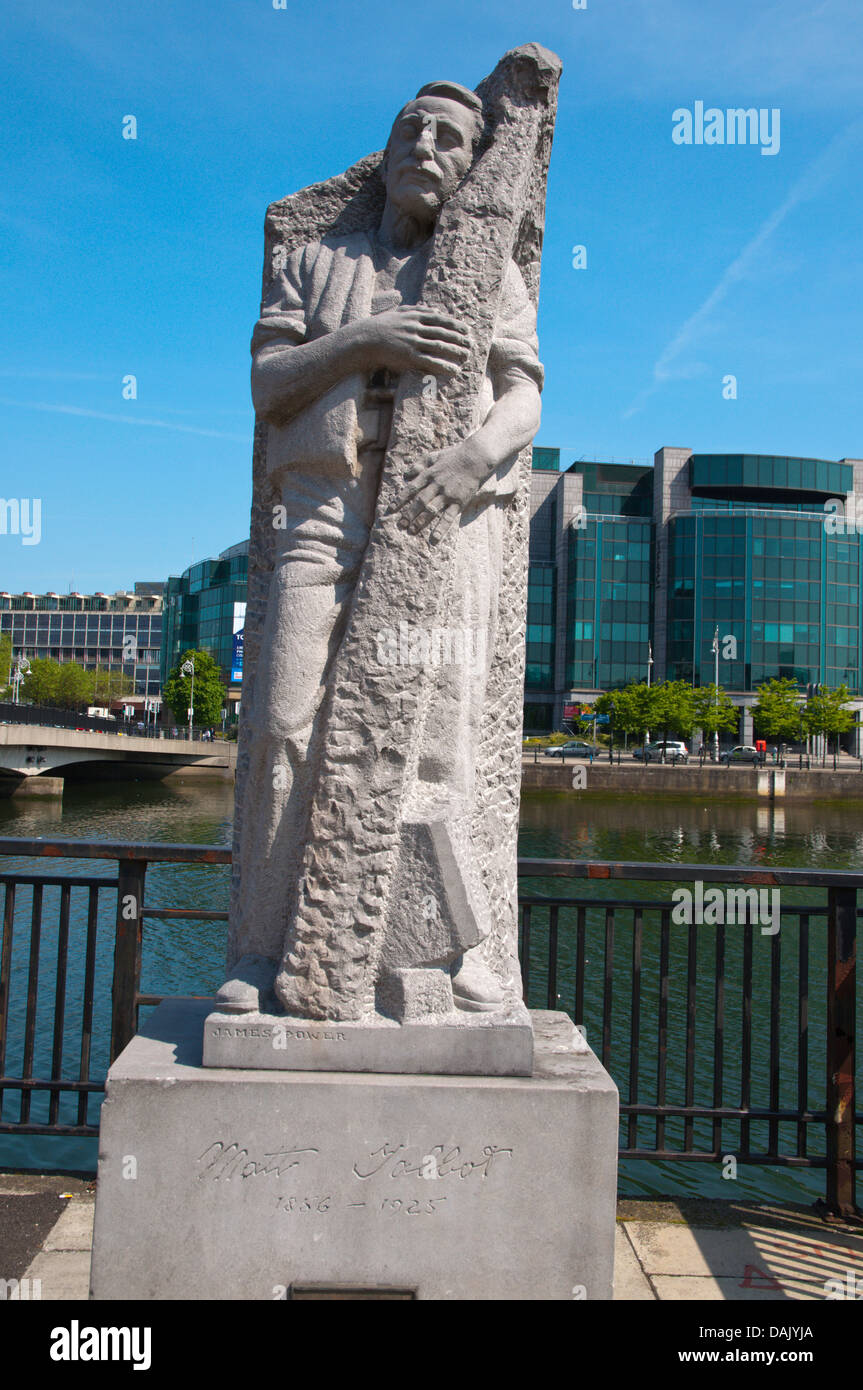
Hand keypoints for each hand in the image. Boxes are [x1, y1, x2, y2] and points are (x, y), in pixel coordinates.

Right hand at [356, 306, 470, 376]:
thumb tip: (431, 308)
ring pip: (439, 346)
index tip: (466, 329)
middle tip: (470, 343)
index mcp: (413, 316)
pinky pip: (430, 361)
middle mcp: (415, 327)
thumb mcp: (397, 313)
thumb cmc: (380, 327)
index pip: (440, 319)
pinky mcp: (408, 357)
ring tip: (466, 355)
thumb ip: (415, 309)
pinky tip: (453, 371)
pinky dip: (443, 366)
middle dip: (459, 338)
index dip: (455, 324)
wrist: (363, 339)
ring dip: (455, 351)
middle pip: (442, 332)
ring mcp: (412, 342)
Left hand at [390, 437, 492, 542]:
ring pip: (431, 510)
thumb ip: (420, 464)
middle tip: (400, 525)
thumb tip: (407, 474)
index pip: (411, 489)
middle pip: (419, 502)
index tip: (391, 510)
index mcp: (429, 474)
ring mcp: (447, 494)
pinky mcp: (459, 501)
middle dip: (408, 514)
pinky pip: (448, 517)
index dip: (400, 500)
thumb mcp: (434, 456)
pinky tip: (434, 539)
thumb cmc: (455, 455)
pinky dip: (440, 528)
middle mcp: (436, 485)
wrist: (476, 457)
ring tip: (411, 531)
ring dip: (420, 522)